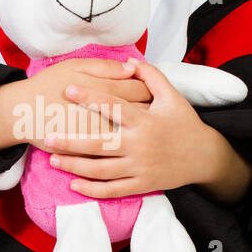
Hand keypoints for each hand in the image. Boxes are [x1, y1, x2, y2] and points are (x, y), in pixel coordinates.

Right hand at [15, 56, 151, 151]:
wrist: (22, 112)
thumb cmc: (48, 85)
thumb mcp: (75, 66)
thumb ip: (105, 67)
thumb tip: (131, 69)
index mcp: (104, 91)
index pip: (140, 89)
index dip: (148, 88)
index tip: (149, 88)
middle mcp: (106, 115)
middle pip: (141, 114)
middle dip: (149, 110)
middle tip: (151, 107)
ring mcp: (98, 138)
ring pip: (132, 135)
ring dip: (140, 131)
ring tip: (140, 125)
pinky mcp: (89, 154)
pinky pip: (114, 154)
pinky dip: (123, 149)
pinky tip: (124, 143)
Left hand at [42, 58, 223, 198]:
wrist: (204, 157)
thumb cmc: (185, 123)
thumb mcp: (172, 96)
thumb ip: (151, 76)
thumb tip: (128, 61)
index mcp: (146, 121)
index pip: (114, 107)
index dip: (91, 97)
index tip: (68, 89)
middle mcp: (140, 145)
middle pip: (100, 144)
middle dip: (71, 141)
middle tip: (46, 136)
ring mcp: (140, 167)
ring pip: (102, 170)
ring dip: (75, 166)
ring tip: (53, 160)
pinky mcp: (142, 184)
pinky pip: (113, 190)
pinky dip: (93, 190)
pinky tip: (74, 185)